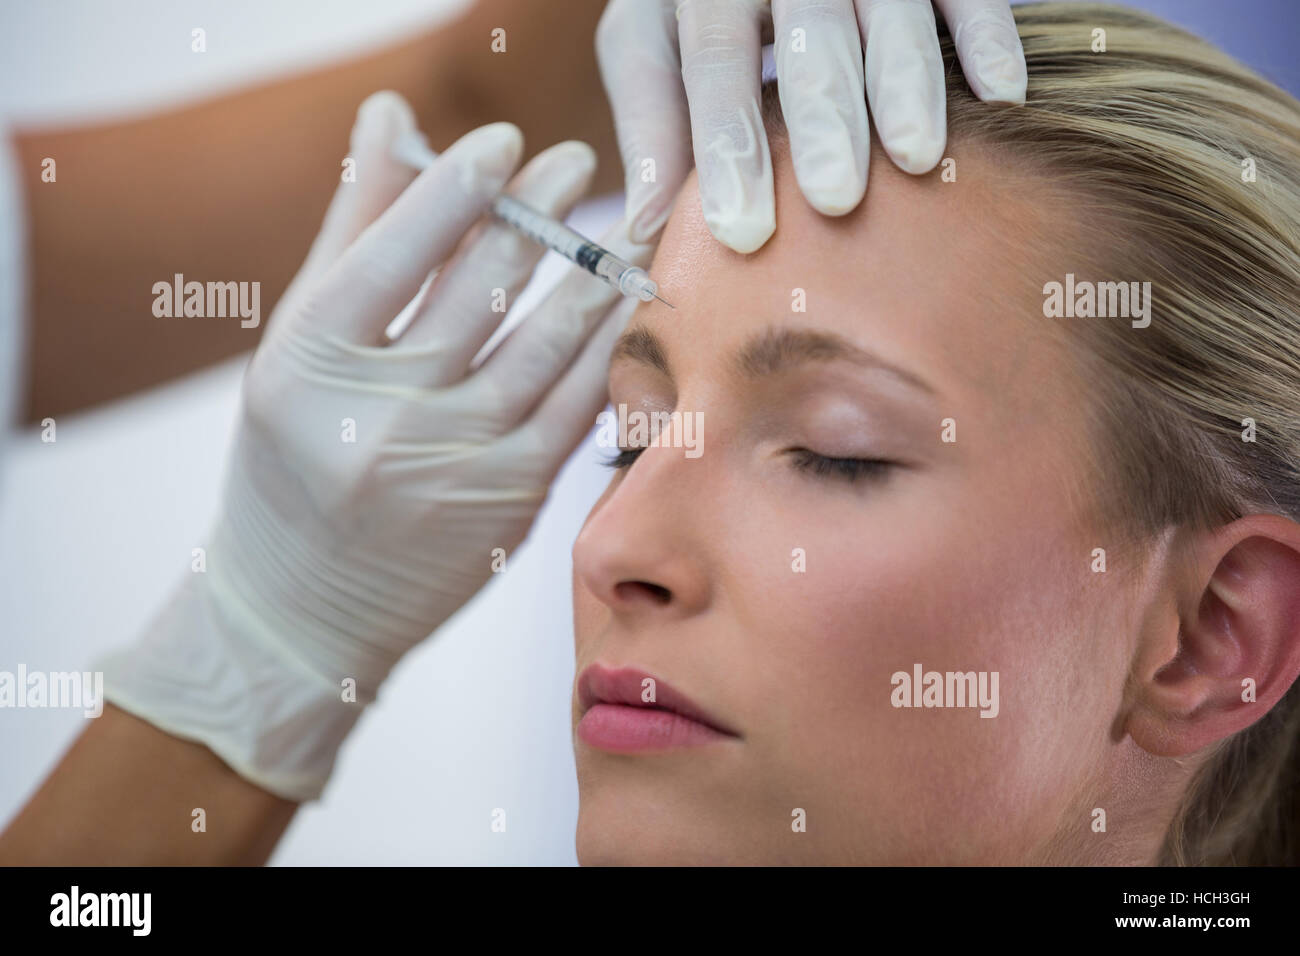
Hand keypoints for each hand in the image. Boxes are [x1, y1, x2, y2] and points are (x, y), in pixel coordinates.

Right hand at [97, 91, 652, 800]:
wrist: (303, 610)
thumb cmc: (292, 461)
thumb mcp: (299, 347)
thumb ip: (353, 231)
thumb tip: (393, 117)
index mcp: (309, 367)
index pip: (393, 252)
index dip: (456, 188)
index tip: (503, 141)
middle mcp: (381, 417)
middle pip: (479, 291)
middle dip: (539, 216)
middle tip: (577, 162)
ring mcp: (453, 465)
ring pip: (546, 348)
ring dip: (594, 278)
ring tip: (625, 230)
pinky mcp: (510, 502)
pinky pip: (576, 408)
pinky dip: (606, 351)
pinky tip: (626, 308)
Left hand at [597, 0, 1025, 252]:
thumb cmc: (694, 5)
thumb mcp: (649, 41)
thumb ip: (652, 125)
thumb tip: (642, 233)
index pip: (712, 61)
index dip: (727, 144)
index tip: (742, 229)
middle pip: (808, 31)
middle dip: (824, 115)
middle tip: (836, 196)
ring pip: (890, 8)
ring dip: (907, 81)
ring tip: (918, 157)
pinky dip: (984, 36)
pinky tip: (1001, 95)